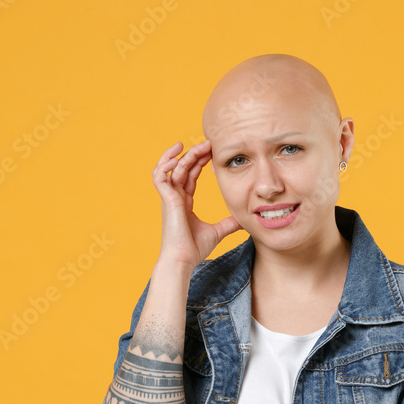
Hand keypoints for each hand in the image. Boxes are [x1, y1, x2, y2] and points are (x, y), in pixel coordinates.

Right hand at [151, 140, 242, 269]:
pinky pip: (160, 176)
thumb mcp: (218, 232)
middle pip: (182, 168)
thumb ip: (228, 223)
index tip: (211, 151)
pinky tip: (177, 157)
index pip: (190, 176)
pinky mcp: (166, 200)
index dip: (199, 162)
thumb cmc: (195, 249)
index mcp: (185, 203)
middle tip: (207, 143)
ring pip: (170, 168)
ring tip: (188, 144)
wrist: (183, 260)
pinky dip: (165, 164)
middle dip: (193, 154)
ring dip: (178, 155)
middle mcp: (175, 198)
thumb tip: (243, 220)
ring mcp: (169, 198)